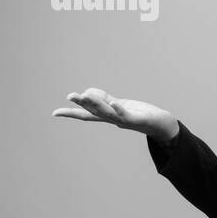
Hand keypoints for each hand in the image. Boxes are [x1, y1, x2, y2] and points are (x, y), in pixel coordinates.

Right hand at [52, 88, 175, 141]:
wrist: (162, 125)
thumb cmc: (140, 114)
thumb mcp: (120, 105)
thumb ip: (104, 99)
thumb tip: (88, 92)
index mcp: (108, 116)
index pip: (86, 115)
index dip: (71, 113)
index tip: (54, 113)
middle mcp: (114, 120)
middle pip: (95, 111)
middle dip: (82, 103)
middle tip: (70, 96)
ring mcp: (125, 120)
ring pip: (107, 113)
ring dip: (96, 105)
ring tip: (85, 96)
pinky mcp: (137, 119)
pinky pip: (126, 114)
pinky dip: (118, 109)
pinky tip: (113, 102)